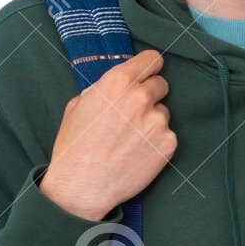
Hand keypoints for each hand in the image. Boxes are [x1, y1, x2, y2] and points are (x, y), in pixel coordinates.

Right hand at [40, 49, 176, 220]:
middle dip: (150, 95)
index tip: (148, 73)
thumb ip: (104, 88)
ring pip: (162, 112)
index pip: (151, 59)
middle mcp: (141, 98)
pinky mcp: (168, 144)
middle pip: (161, 84)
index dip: (149, 67)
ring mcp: (157, 121)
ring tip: (130, 139)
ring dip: (151, 121)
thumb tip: (120, 83)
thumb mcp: (79, 105)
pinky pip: (167, 135)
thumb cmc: (75, 146)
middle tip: (133, 113)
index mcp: (118, 82)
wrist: (82, 186)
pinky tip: (137, 153)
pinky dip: (156, 142)